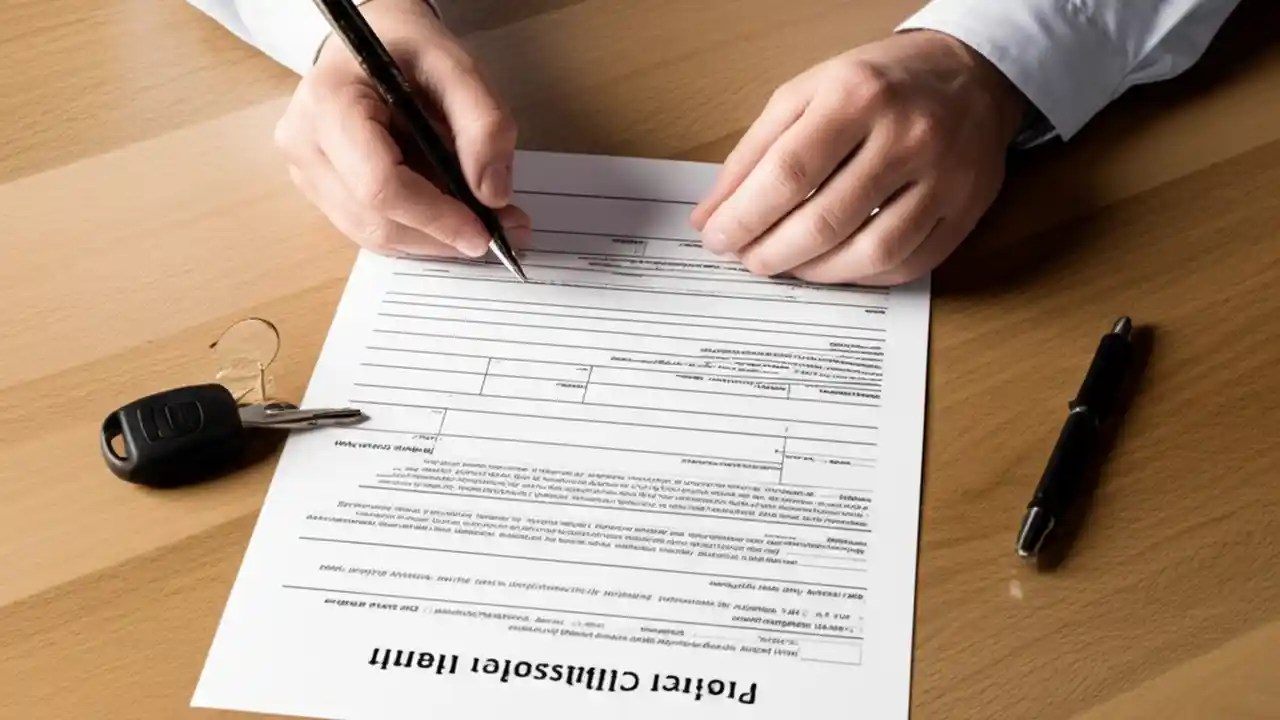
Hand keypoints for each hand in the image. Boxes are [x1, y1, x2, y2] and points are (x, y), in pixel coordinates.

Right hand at [274, 0, 528, 257]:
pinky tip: (447, 215)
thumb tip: (492, 195)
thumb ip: (484, 125)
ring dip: (432, 239)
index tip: (485, 231)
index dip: (435, 217)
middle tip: (501, 230)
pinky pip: (371, 230)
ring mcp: (306, 172)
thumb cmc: (408, 50)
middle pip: (376, 220)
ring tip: (480, 220)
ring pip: (373, 235)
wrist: (371, 47)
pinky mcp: (320, 192)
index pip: (379, 184)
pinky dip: (416, 233)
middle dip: (441, 235)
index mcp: (330, 102)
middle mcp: (305, 143)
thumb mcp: (458, 68)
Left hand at [691, 30, 1027, 284]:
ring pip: (871, 253)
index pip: (788, 173)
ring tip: (788, 265)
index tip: (717, 239)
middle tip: (749, 260)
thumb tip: (711, 216)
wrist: (968, 74)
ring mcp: (945, 176)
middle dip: (773, 252)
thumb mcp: (806, 94)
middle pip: (826, 220)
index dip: (744, 217)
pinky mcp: (966, 210)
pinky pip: (908, 265)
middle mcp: (907, 135)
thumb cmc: (875, 86)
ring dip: (815, 273)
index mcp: (857, 95)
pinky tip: (834, 267)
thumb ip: (753, 153)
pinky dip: (861, 277)